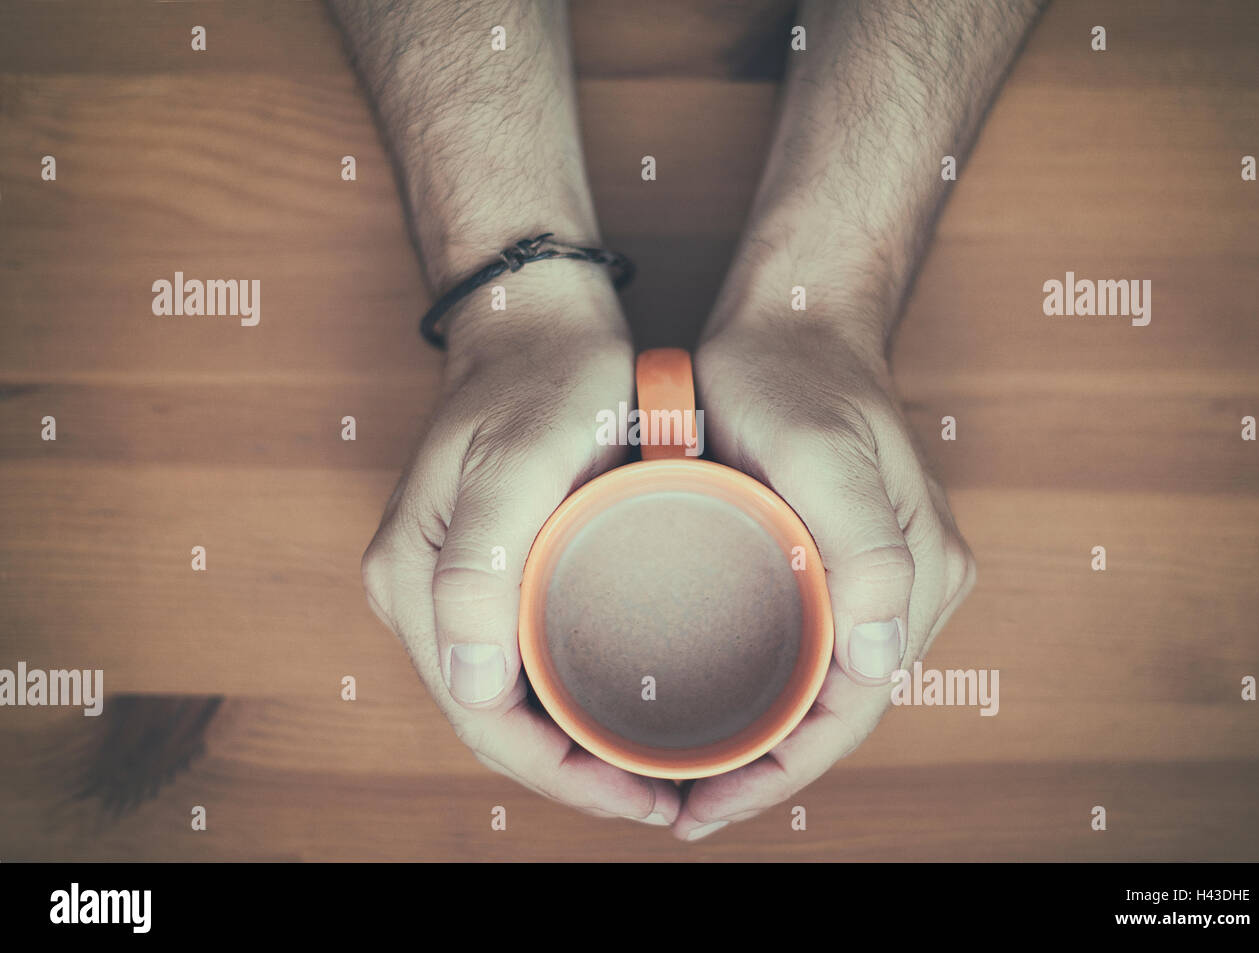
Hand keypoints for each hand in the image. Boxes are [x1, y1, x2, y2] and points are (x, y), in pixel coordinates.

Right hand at [361, 271, 678, 825]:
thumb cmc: (542, 381)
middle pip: (493, 719)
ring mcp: (451, 583)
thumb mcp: (517, 464)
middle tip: (662, 794)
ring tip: (654, 767)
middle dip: (571, 772)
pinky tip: (624, 709)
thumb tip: (472, 687)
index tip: (639, 795)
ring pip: (510, 697)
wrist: (541, 320)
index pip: (481, 717)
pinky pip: (522, 657)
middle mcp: (423, 593)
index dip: (559, 774)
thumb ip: (480, 570)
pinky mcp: (488, 567)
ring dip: (573, 744)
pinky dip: (571, 698)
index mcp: (416, 581)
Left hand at [677, 311, 976, 840]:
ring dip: (765, 741)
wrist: (794, 317)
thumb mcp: (824, 450)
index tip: (707, 807)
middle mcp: (912, 587)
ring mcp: (882, 576)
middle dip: (768, 772)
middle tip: (682, 807)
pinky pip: (813, 649)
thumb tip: (881, 661)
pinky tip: (715, 711)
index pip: (854, 708)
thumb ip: (867, 548)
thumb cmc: (796, 374)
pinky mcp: (845, 560)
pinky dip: (767, 694)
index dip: (784, 773)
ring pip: (824, 688)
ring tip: (688, 776)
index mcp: (920, 574)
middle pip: (840, 710)